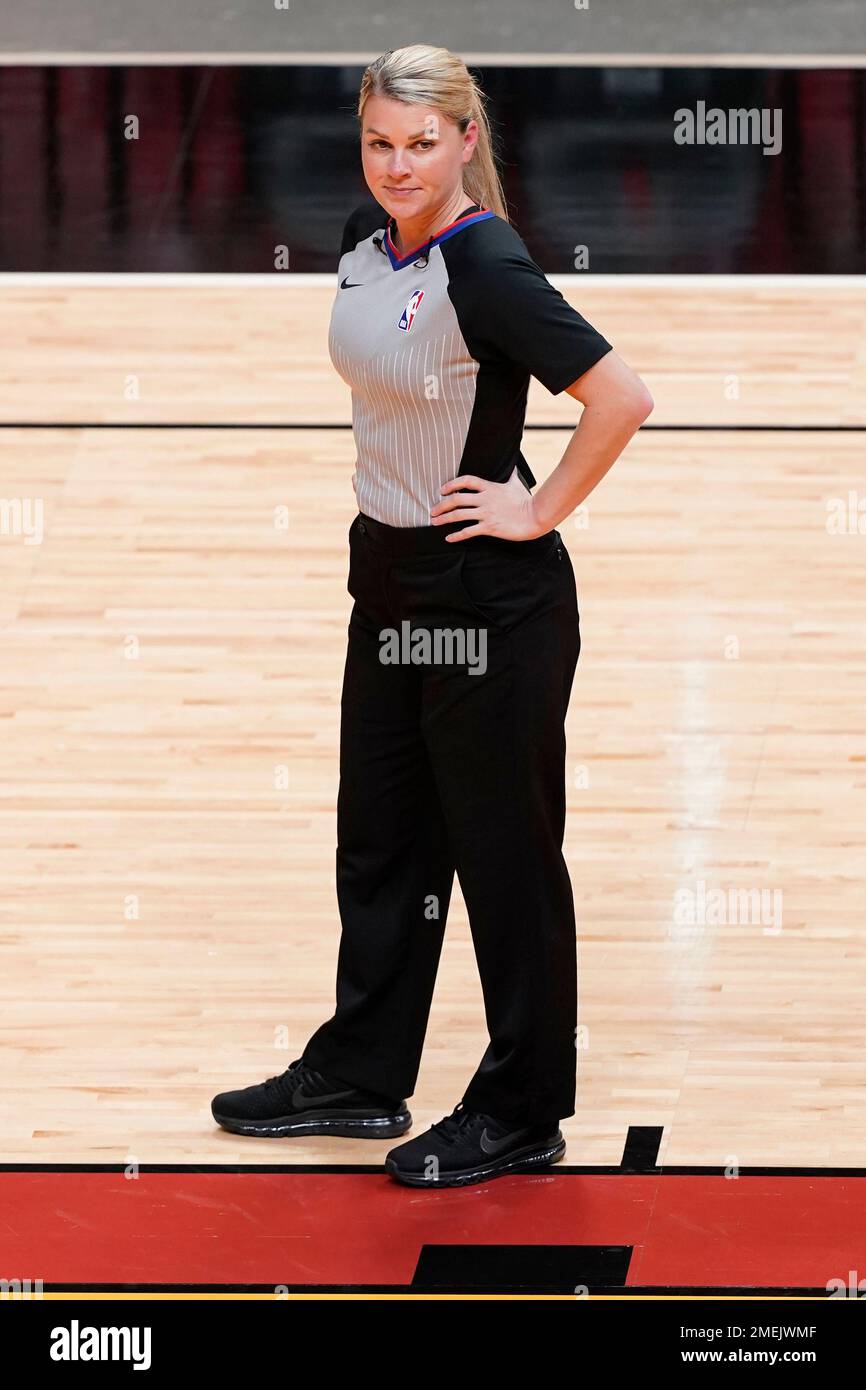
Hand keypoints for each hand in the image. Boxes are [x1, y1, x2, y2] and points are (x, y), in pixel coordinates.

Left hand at [430, 467, 546, 540]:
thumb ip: (510, 474)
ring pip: (459, 515)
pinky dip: (456, 535)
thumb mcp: (516, 484)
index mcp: (490, 487)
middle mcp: (485, 500)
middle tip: (432, 510)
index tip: (442, 490)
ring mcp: (486, 514)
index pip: (466, 481)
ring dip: (444, 518)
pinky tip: (448, 538)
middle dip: (442, 504)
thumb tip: (512, 464)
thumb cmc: (526, 500)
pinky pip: (468, 531)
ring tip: (434, 522)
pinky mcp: (489, 528)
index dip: (452, 484)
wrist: (535, 516)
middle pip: (457, 499)